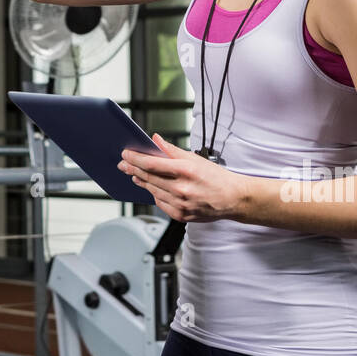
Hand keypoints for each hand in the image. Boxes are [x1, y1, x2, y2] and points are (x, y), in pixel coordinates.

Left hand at [118, 134, 246, 222]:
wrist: (233, 199)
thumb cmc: (216, 177)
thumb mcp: (195, 158)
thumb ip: (172, 150)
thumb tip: (155, 140)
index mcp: (186, 171)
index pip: (152, 163)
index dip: (135, 158)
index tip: (126, 154)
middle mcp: (182, 188)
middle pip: (149, 177)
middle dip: (133, 168)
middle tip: (123, 164)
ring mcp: (181, 204)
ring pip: (152, 190)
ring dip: (141, 181)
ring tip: (134, 174)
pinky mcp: (181, 215)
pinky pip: (160, 203)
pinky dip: (154, 194)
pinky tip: (151, 187)